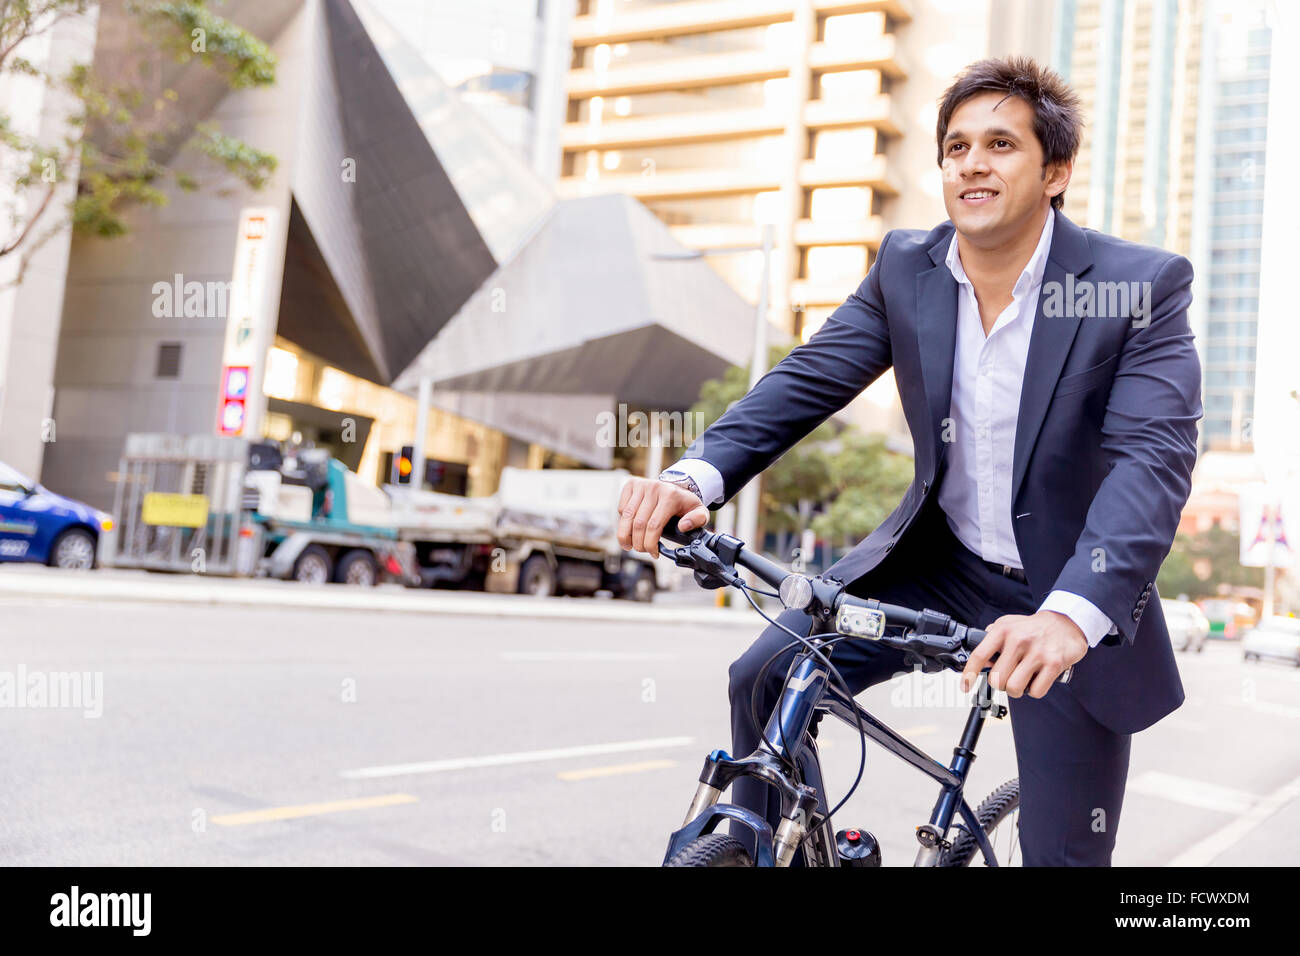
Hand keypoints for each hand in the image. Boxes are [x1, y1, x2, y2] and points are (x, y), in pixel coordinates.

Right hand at [617, 476, 708, 557]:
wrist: (675, 487)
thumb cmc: (685, 503)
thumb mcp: (699, 511)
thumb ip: (698, 520)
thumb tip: (683, 526)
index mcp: (671, 495)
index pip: (654, 525)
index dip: (650, 544)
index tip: (653, 553)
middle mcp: (654, 488)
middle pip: (639, 524)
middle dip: (638, 543)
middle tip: (641, 550)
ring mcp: (641, 485)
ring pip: (626, 517)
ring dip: (625, 536)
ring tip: (629, 545)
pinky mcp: (631, 484)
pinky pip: (621, 508)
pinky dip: (623, 522)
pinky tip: (630, 528)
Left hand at [960, 611, 1086, 698]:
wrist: (1065, 622)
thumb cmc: (1033, 628)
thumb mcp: (1008, 625)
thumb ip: (992, 640)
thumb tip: (981, 661)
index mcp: (1003, 630)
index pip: (980, 655)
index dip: (969, 674)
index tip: (965, 686)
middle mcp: (1018, 640)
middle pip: (997, 679)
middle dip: (1001, 683)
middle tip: (1008, 678)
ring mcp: (1037, 652)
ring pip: (1014, 688)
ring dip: (1017, 690)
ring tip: (1023, 680)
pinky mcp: (1054, 664)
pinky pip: (1036, 691)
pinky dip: (1035, 691)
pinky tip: (1038, 679)